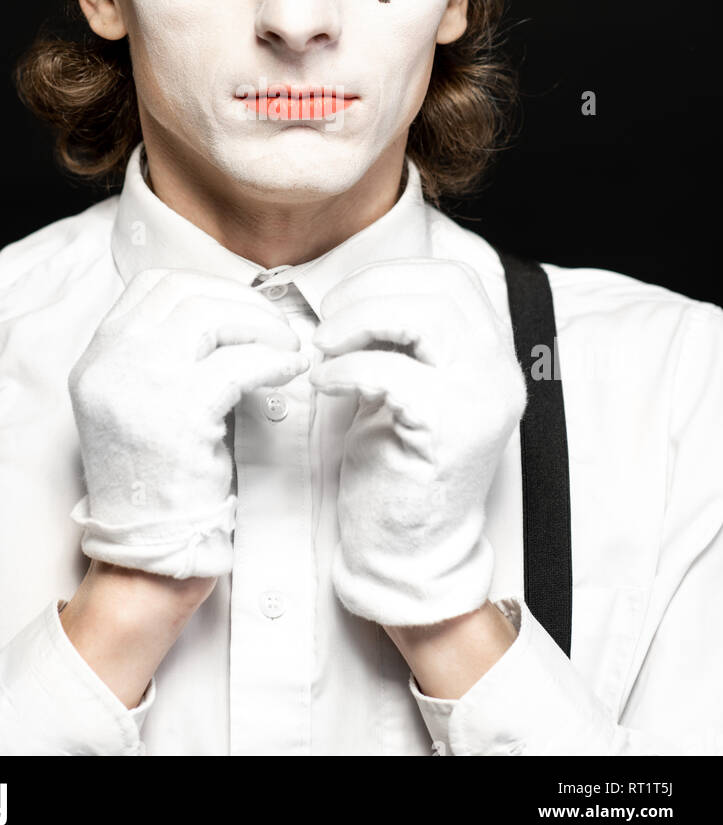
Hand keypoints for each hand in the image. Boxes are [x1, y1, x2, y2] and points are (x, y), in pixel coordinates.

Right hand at [68, 268, 306, 578]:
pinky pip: (239, 363)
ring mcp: (139, 385)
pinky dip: (273, 359)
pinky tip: (290, 369)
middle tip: (277, 327)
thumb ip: (161, 352)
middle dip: (242, 303)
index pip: (152, 285)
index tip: (240, 308)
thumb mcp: (139, 401)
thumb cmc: (159, 475)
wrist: (147, 550)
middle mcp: (109, 363)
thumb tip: (228, 307)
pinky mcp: (178, 413)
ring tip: (286, 347)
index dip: (206, 288)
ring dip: (261, 325)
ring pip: (211, 317)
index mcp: (96, 357)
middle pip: (186, 294)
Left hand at [309, 259, 526, 626]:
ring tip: (325, 347)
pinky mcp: (451, 431)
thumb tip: (354, 290)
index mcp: (494, 355)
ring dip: (361, 321)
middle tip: (326, 322)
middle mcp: (500, 373)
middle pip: (442, 291)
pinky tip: (325, 384)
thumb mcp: (404, 384)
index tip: (345, 298)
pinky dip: (349, 368)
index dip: (392, 276)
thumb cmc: (397, 464)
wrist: (407, 548)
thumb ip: (400, 338)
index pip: (455, 279)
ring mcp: (483, 401)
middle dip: (370, 292)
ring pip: (427, 319)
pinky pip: (395, 373)